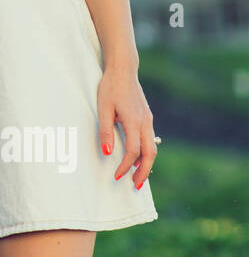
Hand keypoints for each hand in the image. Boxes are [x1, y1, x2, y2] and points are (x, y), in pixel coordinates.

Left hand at [98, 65, 155, 189]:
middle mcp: (145, 122)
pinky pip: (149, 139)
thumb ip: (105, 131)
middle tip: (136, 186)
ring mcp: (148, 119)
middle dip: (144, 172)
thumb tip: (108, 153)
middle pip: (150, 154)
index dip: (126, 166)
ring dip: (146, 163)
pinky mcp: (146, 117)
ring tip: (138, 176)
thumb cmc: (110, 87)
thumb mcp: (103, 108)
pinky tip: (138, 158)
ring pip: (152, 147)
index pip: (133, 152)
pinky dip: (146, 152)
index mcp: (134, 121)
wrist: (123, 69)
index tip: (117, 176)